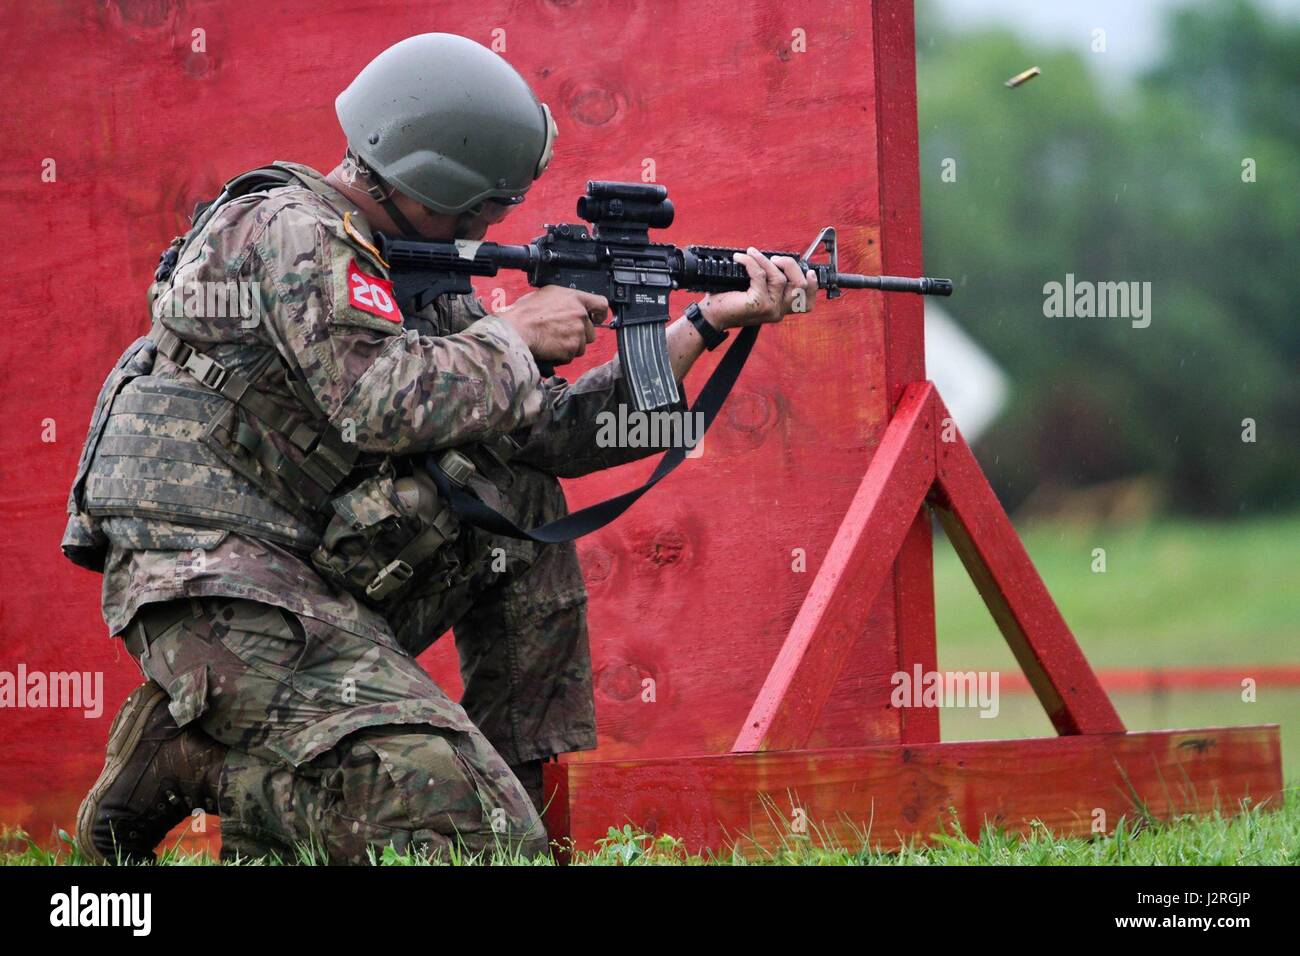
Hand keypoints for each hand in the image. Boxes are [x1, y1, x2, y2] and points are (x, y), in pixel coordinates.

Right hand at [498, 286, 604, 363]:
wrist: (518, 329)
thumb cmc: (525, 313)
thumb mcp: (546, 295)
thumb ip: (564, 301)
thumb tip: (567, 306)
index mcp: (574, 298)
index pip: (600, 304)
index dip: (600, 314)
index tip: (597, 319)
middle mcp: (580, 314)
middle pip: (590, 331)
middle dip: (579, 336)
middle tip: (562, 335)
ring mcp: (578, 332)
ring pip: (581, 346)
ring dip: (570, 347)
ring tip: (552, 341)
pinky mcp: (572, 348)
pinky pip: (571, 356)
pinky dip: (562, 356)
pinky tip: (550, 348)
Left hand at [697, 247, 817, 330]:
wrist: (711, 315)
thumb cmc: (730, 301)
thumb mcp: (755, 290)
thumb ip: (769, 281)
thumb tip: (776, 260)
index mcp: (780, 309)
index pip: (806, 304)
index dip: (813, 287)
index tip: (810, 273)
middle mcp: (778, 311)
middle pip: (799, 285)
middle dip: (790, 265)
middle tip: (774, 258)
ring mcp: (770, 309)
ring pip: (779, 277)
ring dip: (766, 260)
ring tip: (752, 253)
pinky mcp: (758, 303)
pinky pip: (760, 275)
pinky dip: (751, 262)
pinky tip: (741, 258)